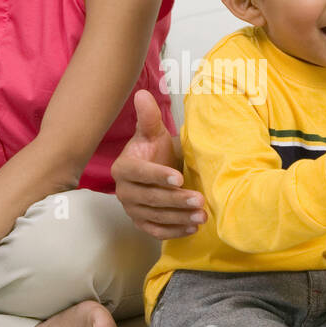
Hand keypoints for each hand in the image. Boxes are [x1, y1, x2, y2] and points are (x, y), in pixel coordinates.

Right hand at [111, 89, 204, 238]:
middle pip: (150, 198)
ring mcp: (132, 210)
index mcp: (123, 168)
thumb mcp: (153, 132)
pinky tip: (193, 228)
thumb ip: (148, 117)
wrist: (157, 169)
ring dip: (179, 217)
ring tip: (202, 215)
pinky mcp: (141, 223)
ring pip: (155, 216)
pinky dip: (174, 232)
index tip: (179, 178)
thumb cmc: (155, 151)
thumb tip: (142, 95)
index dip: (158, 176)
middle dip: (176, 200)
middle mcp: (123, 191)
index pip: (139, 173)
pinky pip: (156, 231)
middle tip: (200, 199)